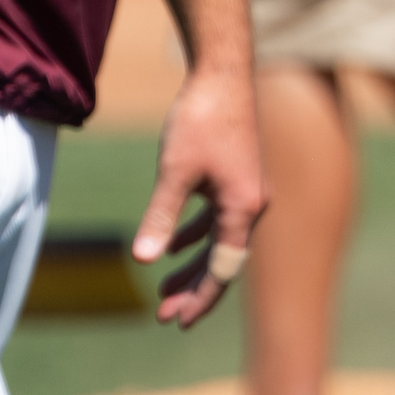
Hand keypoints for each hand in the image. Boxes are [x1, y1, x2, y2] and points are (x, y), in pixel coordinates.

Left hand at [130, 66, 267, 327]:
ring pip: (218, 241)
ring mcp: (245, 191)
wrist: (222, 73)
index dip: (199, 298)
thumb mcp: (174, 172)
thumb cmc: (200, 120)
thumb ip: (161, 217)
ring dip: (192, 264)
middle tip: (163, 313)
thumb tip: (143, 259)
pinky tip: (174, 245)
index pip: (222, 269)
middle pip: (222, 261)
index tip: (175, 321)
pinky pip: (217, 218)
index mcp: (242, 210)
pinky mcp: (234, 177)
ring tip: (164, 287)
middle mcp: (251, 206)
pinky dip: (196, 234)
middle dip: (193, 289)